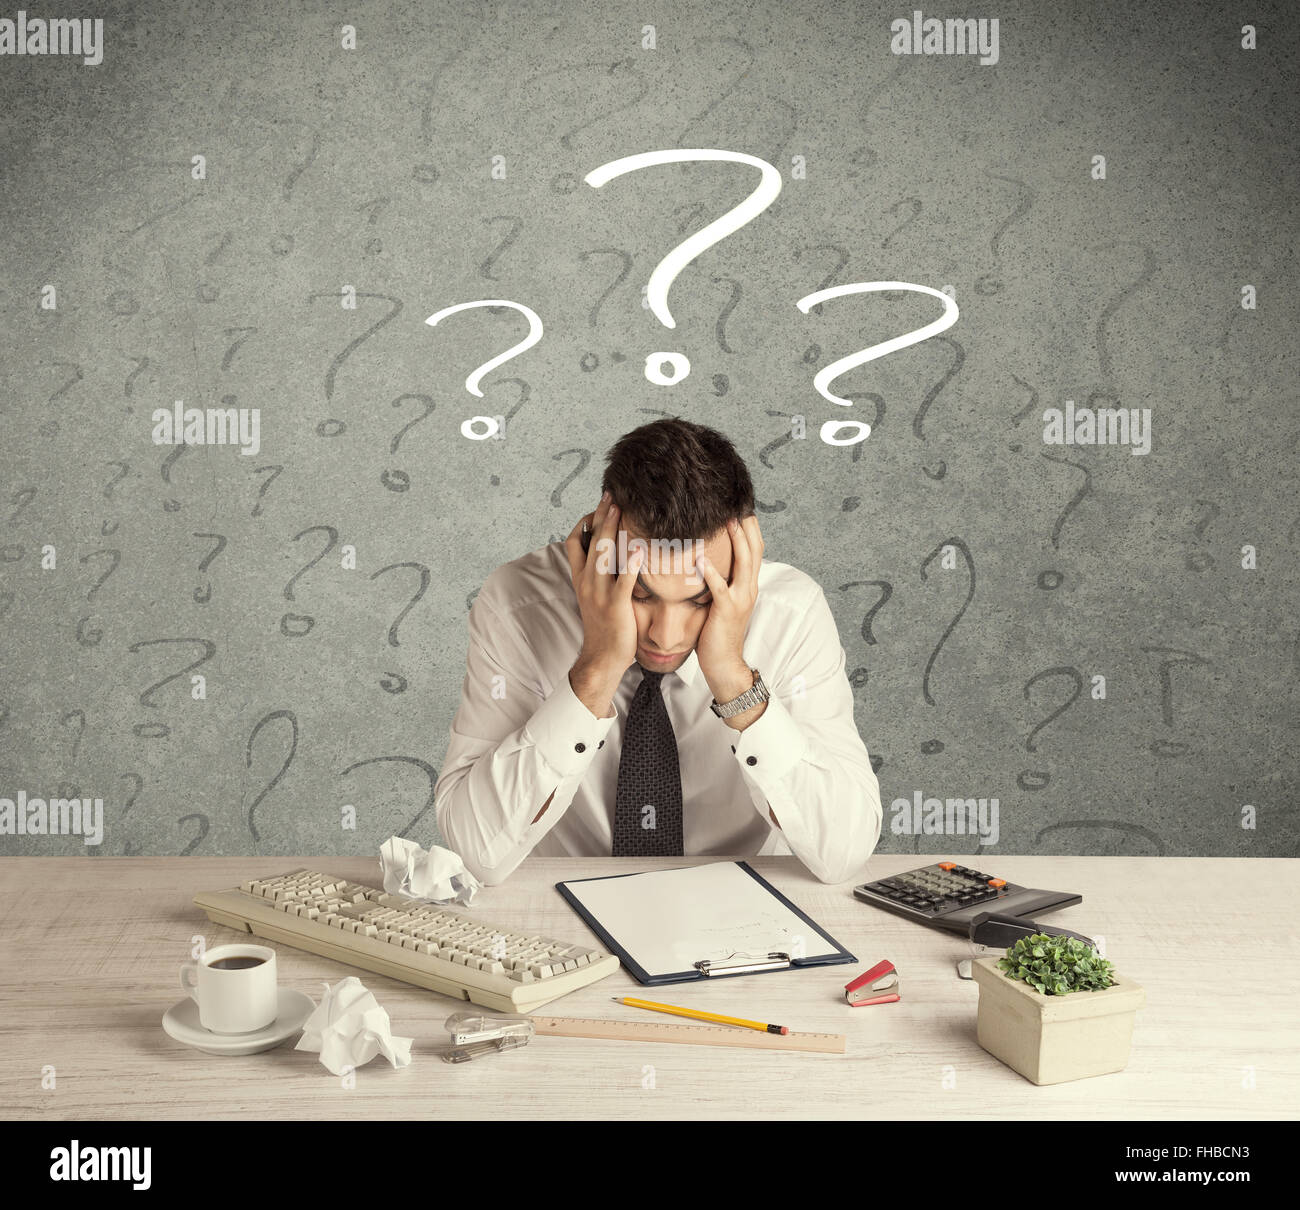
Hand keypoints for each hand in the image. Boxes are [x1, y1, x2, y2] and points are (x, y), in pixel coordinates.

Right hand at [563, 492, 643, 715]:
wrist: (602, 656)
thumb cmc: (605, 625)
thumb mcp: (595, 596)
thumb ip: (600, 574)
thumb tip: (612, 553)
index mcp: (580, 579)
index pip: (573, 542)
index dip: (584, 522)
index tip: (597, 507)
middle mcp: (586, 582)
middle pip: (590, 541)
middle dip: (600, 516)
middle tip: (611, 495)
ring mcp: (599, 594)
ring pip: (602, 555)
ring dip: (611, 529)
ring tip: (620, 509)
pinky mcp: (615, 605)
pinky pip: (622, 580)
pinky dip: (630, 563)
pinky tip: (639, 549)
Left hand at [694, 515, 763, 712]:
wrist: (725, 663)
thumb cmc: (718, 632)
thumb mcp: (724, 601)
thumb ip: (722, 580)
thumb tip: (708, 559)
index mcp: (749, 584)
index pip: (755, 548)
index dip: (750, 526)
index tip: (739, 505)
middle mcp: (749, 588)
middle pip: (754, 548)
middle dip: (746, 524)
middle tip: (736, 502)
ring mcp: (740, 599)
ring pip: (744, 562)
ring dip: (736, 540)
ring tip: (726, 520)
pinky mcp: (727, 611)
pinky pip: (720, 588)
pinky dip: (712, 572)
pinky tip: (701, 558)